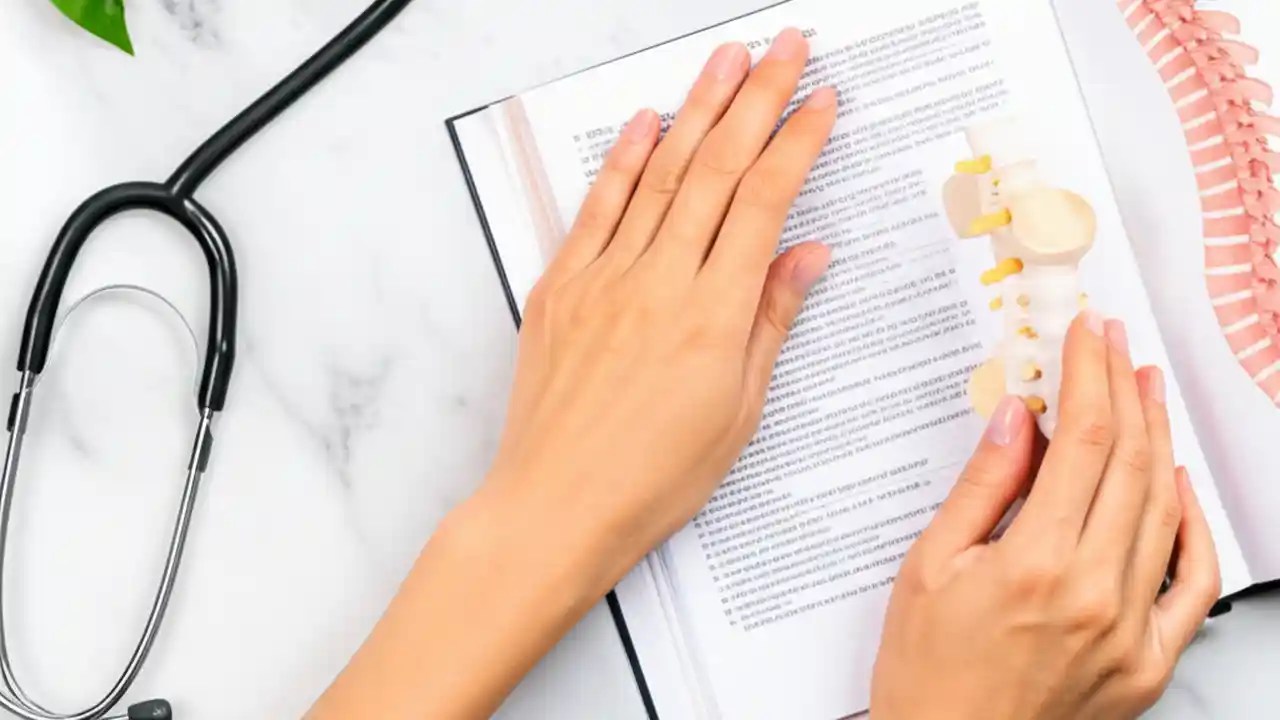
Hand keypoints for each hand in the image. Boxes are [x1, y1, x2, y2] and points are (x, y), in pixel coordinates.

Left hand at [468, 28, 836, 593]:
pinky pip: (596, 208)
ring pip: (658, 173)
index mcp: (711, 314)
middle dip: (757, 99)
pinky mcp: (560, 287)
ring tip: (726, 61)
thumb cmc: (650, 479)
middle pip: (715, 168)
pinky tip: (643, 122)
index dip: (797, 143)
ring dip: (696, 109)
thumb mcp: (737, 411)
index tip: (822, 101)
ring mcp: (602, 278)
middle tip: (785, 49)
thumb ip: (770, 320)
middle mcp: (657, 281)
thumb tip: (806, 255)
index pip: (764, 202)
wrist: (555, 507)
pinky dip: (621, 160)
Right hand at [870, 314, 1221, 718]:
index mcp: (1036, 565)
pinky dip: (1194, 526)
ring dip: (1158, 440)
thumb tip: (1015, 419)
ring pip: (1164, 510)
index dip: (1087, 376)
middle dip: (1124, 390)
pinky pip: (1192, 582)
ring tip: (1146, 392)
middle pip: (1129, 463)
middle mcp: (1095, 594)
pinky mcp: (1147, 662)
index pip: (1081, 442)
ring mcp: (1131, 631)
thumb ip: (981, 488)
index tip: (1085, 336)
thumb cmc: (927, 673)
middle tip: (1115, 346)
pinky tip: (1180, 488)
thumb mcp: (929, 567)